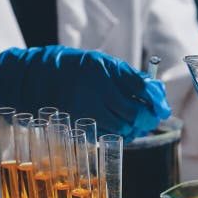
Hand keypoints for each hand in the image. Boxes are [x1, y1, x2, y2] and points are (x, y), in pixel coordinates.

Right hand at [0, 46, 170, 140]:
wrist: (36, 78)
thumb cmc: (75, 68)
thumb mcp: (102, 62)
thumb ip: (129, 76)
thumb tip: (156, 91)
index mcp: (103, 71)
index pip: (141, 88)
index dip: (156, 100)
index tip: (162, 106)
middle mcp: (95, 91)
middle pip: (134, 113)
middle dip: (148, 117)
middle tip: (153, 116)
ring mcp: (87, 109)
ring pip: (123, 127)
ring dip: (136, 128)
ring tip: (137, 122)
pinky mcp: (81, 124)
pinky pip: (109, 134)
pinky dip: (121, 133)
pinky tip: (123, 127)